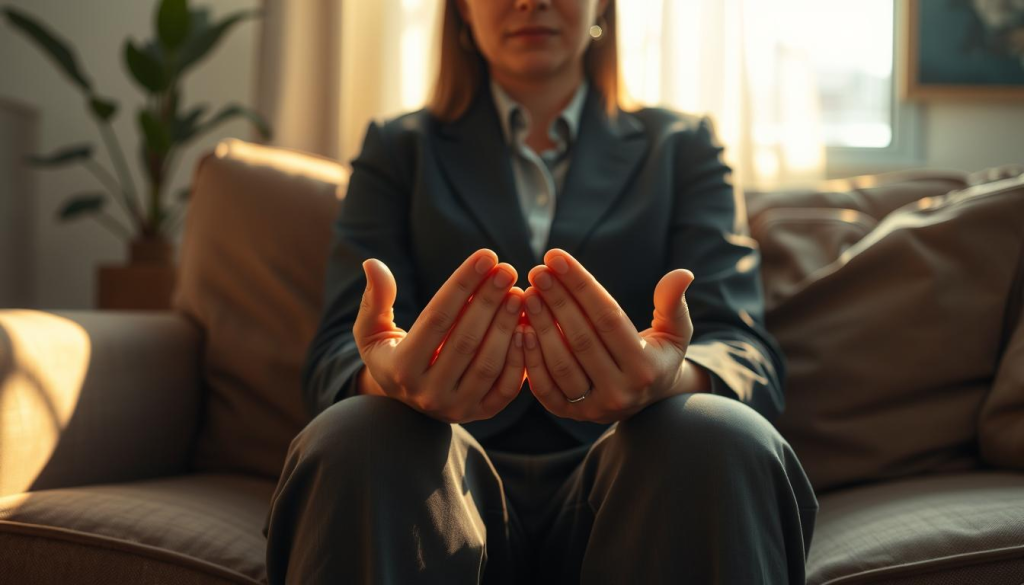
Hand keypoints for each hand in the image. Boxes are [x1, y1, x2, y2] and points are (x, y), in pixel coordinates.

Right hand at [354, 249, 526, 423]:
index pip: (437, 318)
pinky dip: (520, 358)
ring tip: (518, 294)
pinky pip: (507, 387)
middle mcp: (429, 393)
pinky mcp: (481, 414)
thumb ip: (375, 299)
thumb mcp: (372, 331)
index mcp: (401, 369)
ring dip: (507, 325)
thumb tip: (372, 263)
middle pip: (466, 340)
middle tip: (508, 270)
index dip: (463, 284)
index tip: (486, 256)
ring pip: (488, 364)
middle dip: (489, 301)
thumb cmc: (391, 355)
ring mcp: (457, 407)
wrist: (405, 405)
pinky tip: (526, 327)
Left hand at [519, 249, 695, 423]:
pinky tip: (520, 328)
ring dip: (540, 326)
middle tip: (537, 272)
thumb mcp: (674, 332)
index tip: (556, 257)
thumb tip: (682, 274)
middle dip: (556, 300)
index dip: (580, 285)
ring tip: (527, 295)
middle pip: (581, 338)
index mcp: (645, 367)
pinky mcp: (571, 414)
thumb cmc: (658, 355)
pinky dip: (530, 358)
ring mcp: (593, 407)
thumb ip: (673, 304)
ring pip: (561, 363)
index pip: (608, 318)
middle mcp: (620, 391)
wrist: (648, 402)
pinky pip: (544, 387)